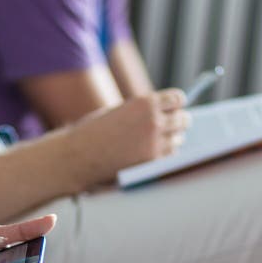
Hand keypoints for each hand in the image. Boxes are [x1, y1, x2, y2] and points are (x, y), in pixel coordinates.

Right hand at [70, 89, 189, 187]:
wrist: (78, 155)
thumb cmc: (95, 133)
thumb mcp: (120, 111)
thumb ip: (143, 111)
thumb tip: (166, 114)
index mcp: (145, 102)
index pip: (178, 99)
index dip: (176, 104)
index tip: (174, 109)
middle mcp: (154, 121)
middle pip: (183, 119)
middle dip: (179, 122)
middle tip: (173, 126)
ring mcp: (154, 143)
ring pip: (178, 140)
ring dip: (171, 141)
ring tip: (152, 143)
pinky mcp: (151, 163)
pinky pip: (169, 158)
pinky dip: (163, 156)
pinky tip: (148, 155)